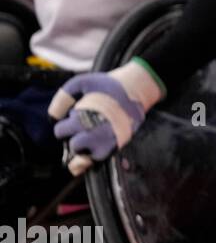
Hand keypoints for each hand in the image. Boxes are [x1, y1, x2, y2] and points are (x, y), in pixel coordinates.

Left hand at [47, 58, 164, 175]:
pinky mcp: (116, 148)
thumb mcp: (80, 83)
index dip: (66, 124)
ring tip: (93, 135)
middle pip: (72, 146)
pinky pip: (97, 160)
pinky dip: (94, 154)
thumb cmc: (107, 86)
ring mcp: (106, 143)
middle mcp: (93, 135)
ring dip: (84, 148)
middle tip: (86, 126)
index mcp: (82, 119)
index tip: (77, 117)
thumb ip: (62, 99)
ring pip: (83, 158)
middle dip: (75, 136)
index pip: (60, 132)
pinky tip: (98, 143)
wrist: (136, 90)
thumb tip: (53, 117)